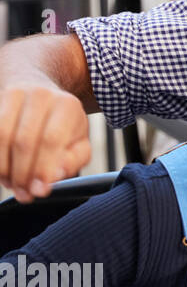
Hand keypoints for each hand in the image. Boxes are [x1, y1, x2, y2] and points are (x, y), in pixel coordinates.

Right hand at [0, 86, 91, 202]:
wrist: (40, 92)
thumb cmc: (62, 126)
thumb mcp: (79, 142)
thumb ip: (73, 160)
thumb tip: (55, 176)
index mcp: (67, 106)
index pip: (52, 140)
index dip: (43, 168)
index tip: (39, 191)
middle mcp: (41, 95)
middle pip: (24, 141)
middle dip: (22, 174)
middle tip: (24, 194)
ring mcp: (15, 94)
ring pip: (1, 136)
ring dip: (4, 168)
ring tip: (12, 184)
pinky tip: (3, 171)